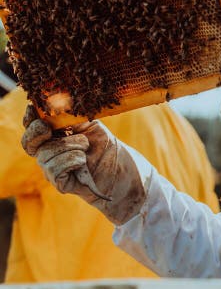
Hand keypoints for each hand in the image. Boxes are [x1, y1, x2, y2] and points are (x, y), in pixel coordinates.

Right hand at [21, 105, 146, 224]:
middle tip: (52, 128)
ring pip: (45, 155)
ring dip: (69, 146)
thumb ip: (72, 117)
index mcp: (54, 139)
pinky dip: (71, 160)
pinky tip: (83, 160)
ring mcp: (53, 170)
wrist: (123, 171)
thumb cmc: (107, 147)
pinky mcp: (61, 184)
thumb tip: (56, 104)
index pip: (32, 130)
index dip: (29, 120)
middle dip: (38, 132)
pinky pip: (54, 170)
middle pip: (30, 143)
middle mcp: (49, 155)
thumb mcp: (91, 125)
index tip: (33, 108)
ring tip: (86, 147)